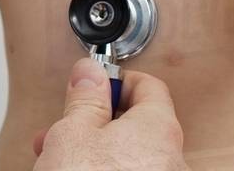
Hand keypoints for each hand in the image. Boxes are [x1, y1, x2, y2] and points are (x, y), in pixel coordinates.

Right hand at [33, 58, 187, 170]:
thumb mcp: (72, 133)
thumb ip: (85, 98)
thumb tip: (90, 72)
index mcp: (159, 129)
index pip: (148, 85)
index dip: (115, 79)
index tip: (92, 81)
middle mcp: (172, 157)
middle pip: (138, 121)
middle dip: (98, 119)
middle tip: (70, 122)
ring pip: (130, 150)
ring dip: (96, 145)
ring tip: (62, 152)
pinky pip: (130, 169)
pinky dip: (105, 165)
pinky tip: (76, 167)